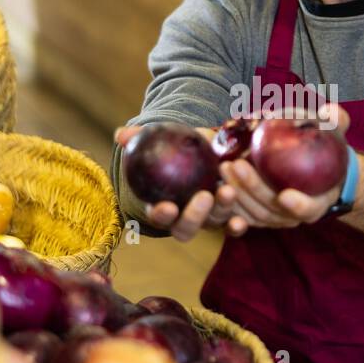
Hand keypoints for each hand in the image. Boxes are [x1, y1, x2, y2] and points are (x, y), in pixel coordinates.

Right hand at [114, 124, 239, 242]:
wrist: (204, 149)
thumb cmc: (176, 147)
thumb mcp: (161, 139)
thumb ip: (140, 138)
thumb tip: (121, 134)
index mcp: (163, 206)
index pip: (159, 216)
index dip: (161, 215)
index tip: (167, 206)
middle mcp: (185, 218)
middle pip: (185, 228)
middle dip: (193, 217)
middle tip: (203, 196)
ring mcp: (208, 219)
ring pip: (212, 223)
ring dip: (220, 210)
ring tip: (227, 190)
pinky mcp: (228, 217)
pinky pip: (232, 226)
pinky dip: (236, 226)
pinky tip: (242, 219)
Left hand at [219, 102, 350, 232]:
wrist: (313, 167)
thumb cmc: (323, 150)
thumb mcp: (333, 134)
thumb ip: (335, 123)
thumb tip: (330, 112)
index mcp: (318, 201)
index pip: (310, 208)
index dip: (299, 206)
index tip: (285, 196)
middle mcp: (294, 215)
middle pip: (272, 211)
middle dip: (253, 190)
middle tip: (236, 165)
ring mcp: (274, 218)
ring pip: (252, 215)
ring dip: (236, 195)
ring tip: (223, 167)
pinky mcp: (256, 215)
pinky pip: (240, 214)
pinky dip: (227, 202)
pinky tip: (216, 181)